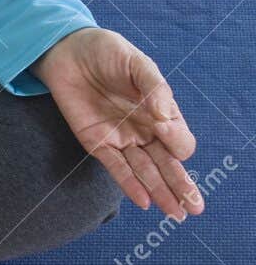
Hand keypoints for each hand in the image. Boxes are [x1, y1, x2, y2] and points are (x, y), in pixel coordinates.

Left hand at [32, 27, 203, 220]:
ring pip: (146, 172)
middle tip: (194, 207)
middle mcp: (145, 131)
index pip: (179, 139)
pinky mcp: (98, 143)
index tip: (162, 127)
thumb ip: (153, 87)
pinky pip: (117, 168)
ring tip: (176, 214)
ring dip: (161, 193)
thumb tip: (164, 116)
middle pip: (168, 164)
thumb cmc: (108, 53)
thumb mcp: (136, 63)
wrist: (69, 51)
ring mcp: (122, 139)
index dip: (176, 140)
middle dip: (181, 185)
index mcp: (160, 112)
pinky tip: (145, 201)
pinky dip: (130, 185)